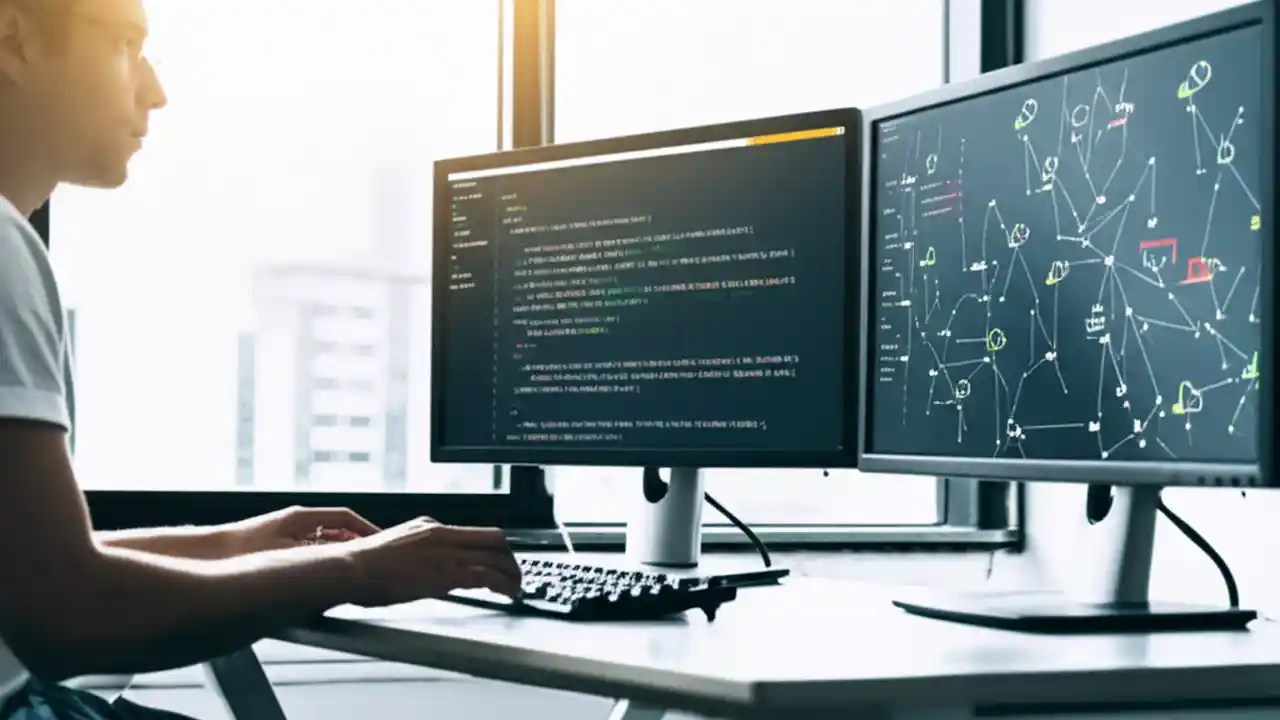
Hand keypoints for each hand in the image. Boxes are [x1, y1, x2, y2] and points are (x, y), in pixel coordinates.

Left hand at [223, 505, 380, 556]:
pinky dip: (322, 562)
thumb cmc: (244, 550)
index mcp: (303, 517)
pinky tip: (325, 579)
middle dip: (357, 544)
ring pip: (325, 543)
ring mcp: (288, 534)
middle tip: (373, 560)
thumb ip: (319, 557)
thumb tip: (343, 561)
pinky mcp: (278, 548)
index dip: (367, 529)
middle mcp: (297, 522)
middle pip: (338, 531)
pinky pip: (310, 553)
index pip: (346, 518)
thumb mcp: (288, 554)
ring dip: (340, 554)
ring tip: (353, 571)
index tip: (382, 542)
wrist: (210, 555)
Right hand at [341, 516, 521, 605]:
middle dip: (509, 556)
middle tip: (514, 573)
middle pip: (494, 537)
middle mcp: (442, 533)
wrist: (351, 568)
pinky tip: (508, 594)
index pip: (473, 532)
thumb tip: (424, 569)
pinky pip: (487, 575)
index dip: (492, 548)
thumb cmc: (363, 567)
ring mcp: (447, 551)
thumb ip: (415, 555)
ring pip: (496, 555)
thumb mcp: (395, 550)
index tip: (498, 560)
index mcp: (429, 527)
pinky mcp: (447, 572)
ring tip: (516, 587)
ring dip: (511, 573)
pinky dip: (504, 584)